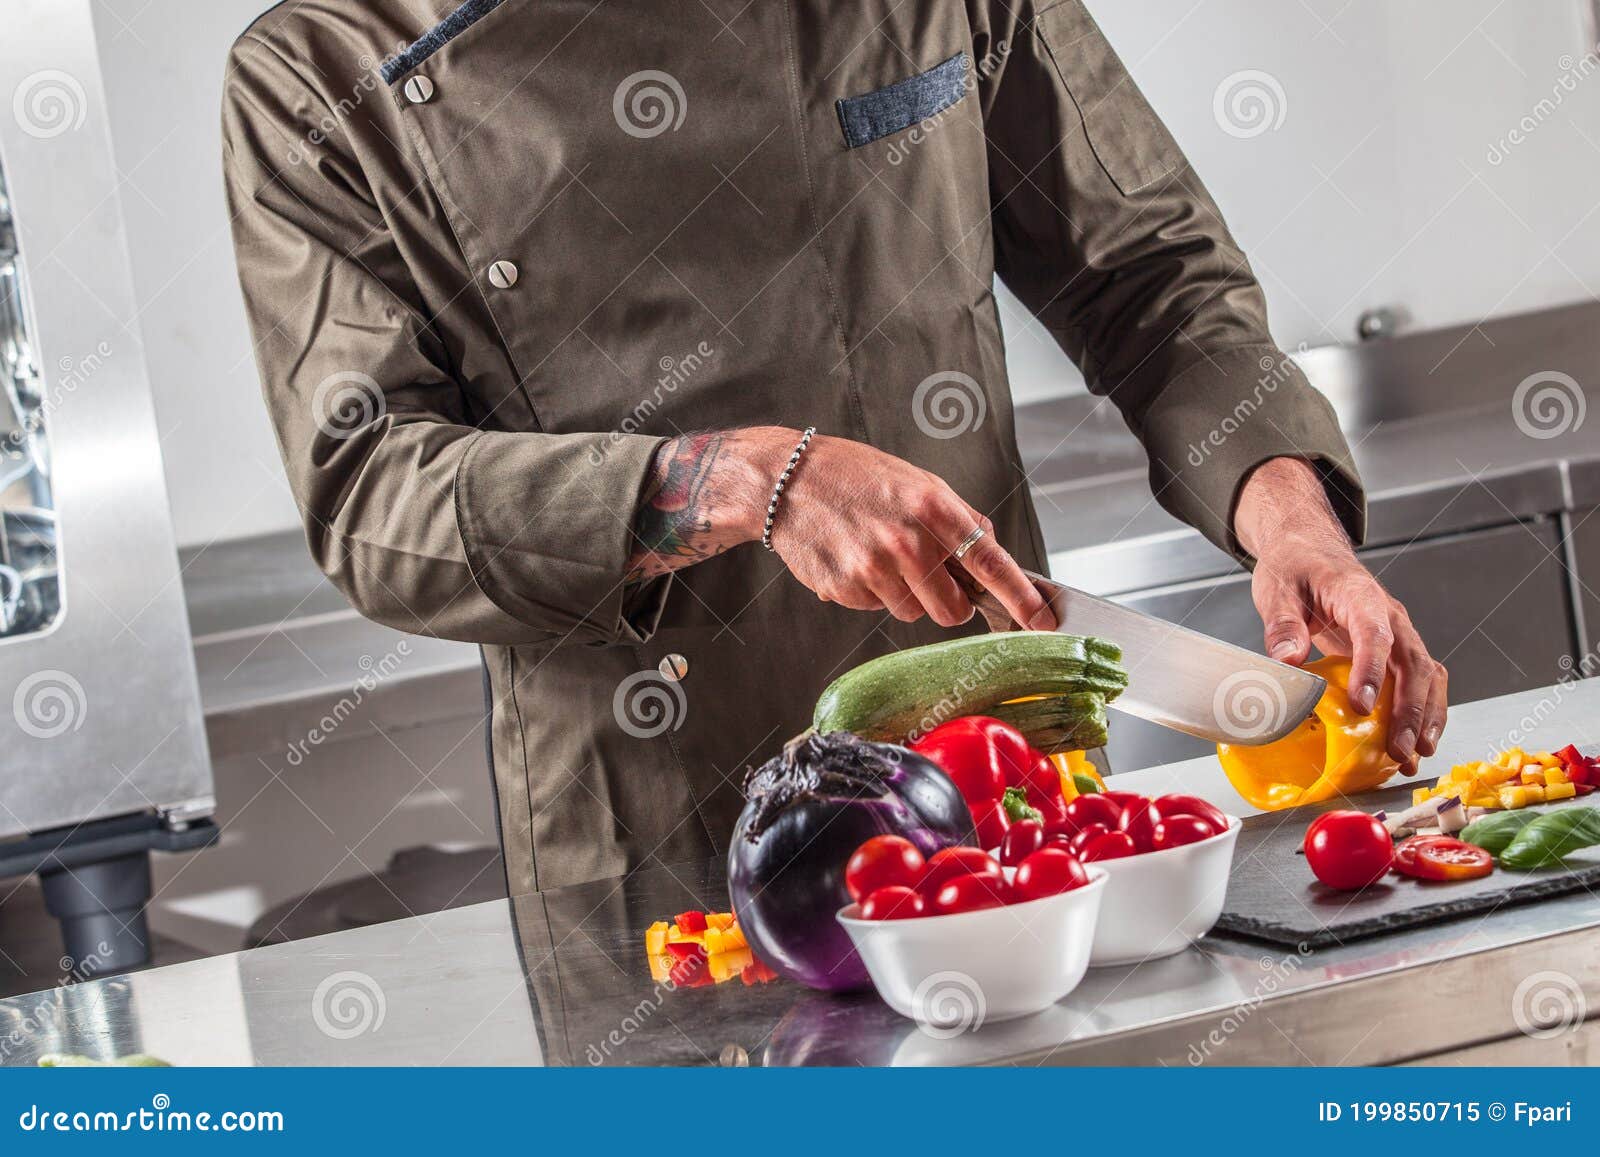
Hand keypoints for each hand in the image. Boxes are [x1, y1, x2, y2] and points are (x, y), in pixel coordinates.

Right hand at [765, 432, 1055, 630]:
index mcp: (932, 506)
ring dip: (904, 594)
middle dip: (948, 603)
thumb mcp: (917, 481)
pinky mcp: (845, 589)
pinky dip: (871, 592)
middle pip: (952, 610)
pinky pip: (875, 608)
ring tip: (878, 555)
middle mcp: (906, 540)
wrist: (787, 481)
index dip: (1021, 596)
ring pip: (911, 613)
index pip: (989, 561)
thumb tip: (992, 552)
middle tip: (927, 577)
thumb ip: (957, 517)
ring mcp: (873, 568)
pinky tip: (854, 559)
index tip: (1042, 620)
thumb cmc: (855, 477)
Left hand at [1234, 457, 1446, 771]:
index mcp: (1360, 596)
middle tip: (1399, 749)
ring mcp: (1400, 634)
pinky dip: (1424, 713)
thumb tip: (1286, 661)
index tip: (1361, 707)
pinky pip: (1422, 682)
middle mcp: (1391, 616)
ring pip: (1427, 676)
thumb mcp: (1278, 590)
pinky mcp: (1397, 651)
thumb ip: (1283, 625)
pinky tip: (1414, 744)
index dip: (1372, 671)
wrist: (1310, 552)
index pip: (1374, 633)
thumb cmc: (1296, 569)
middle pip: (1412, 663)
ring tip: (1414, 756)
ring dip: (1425, 718)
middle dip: (1409, 711)